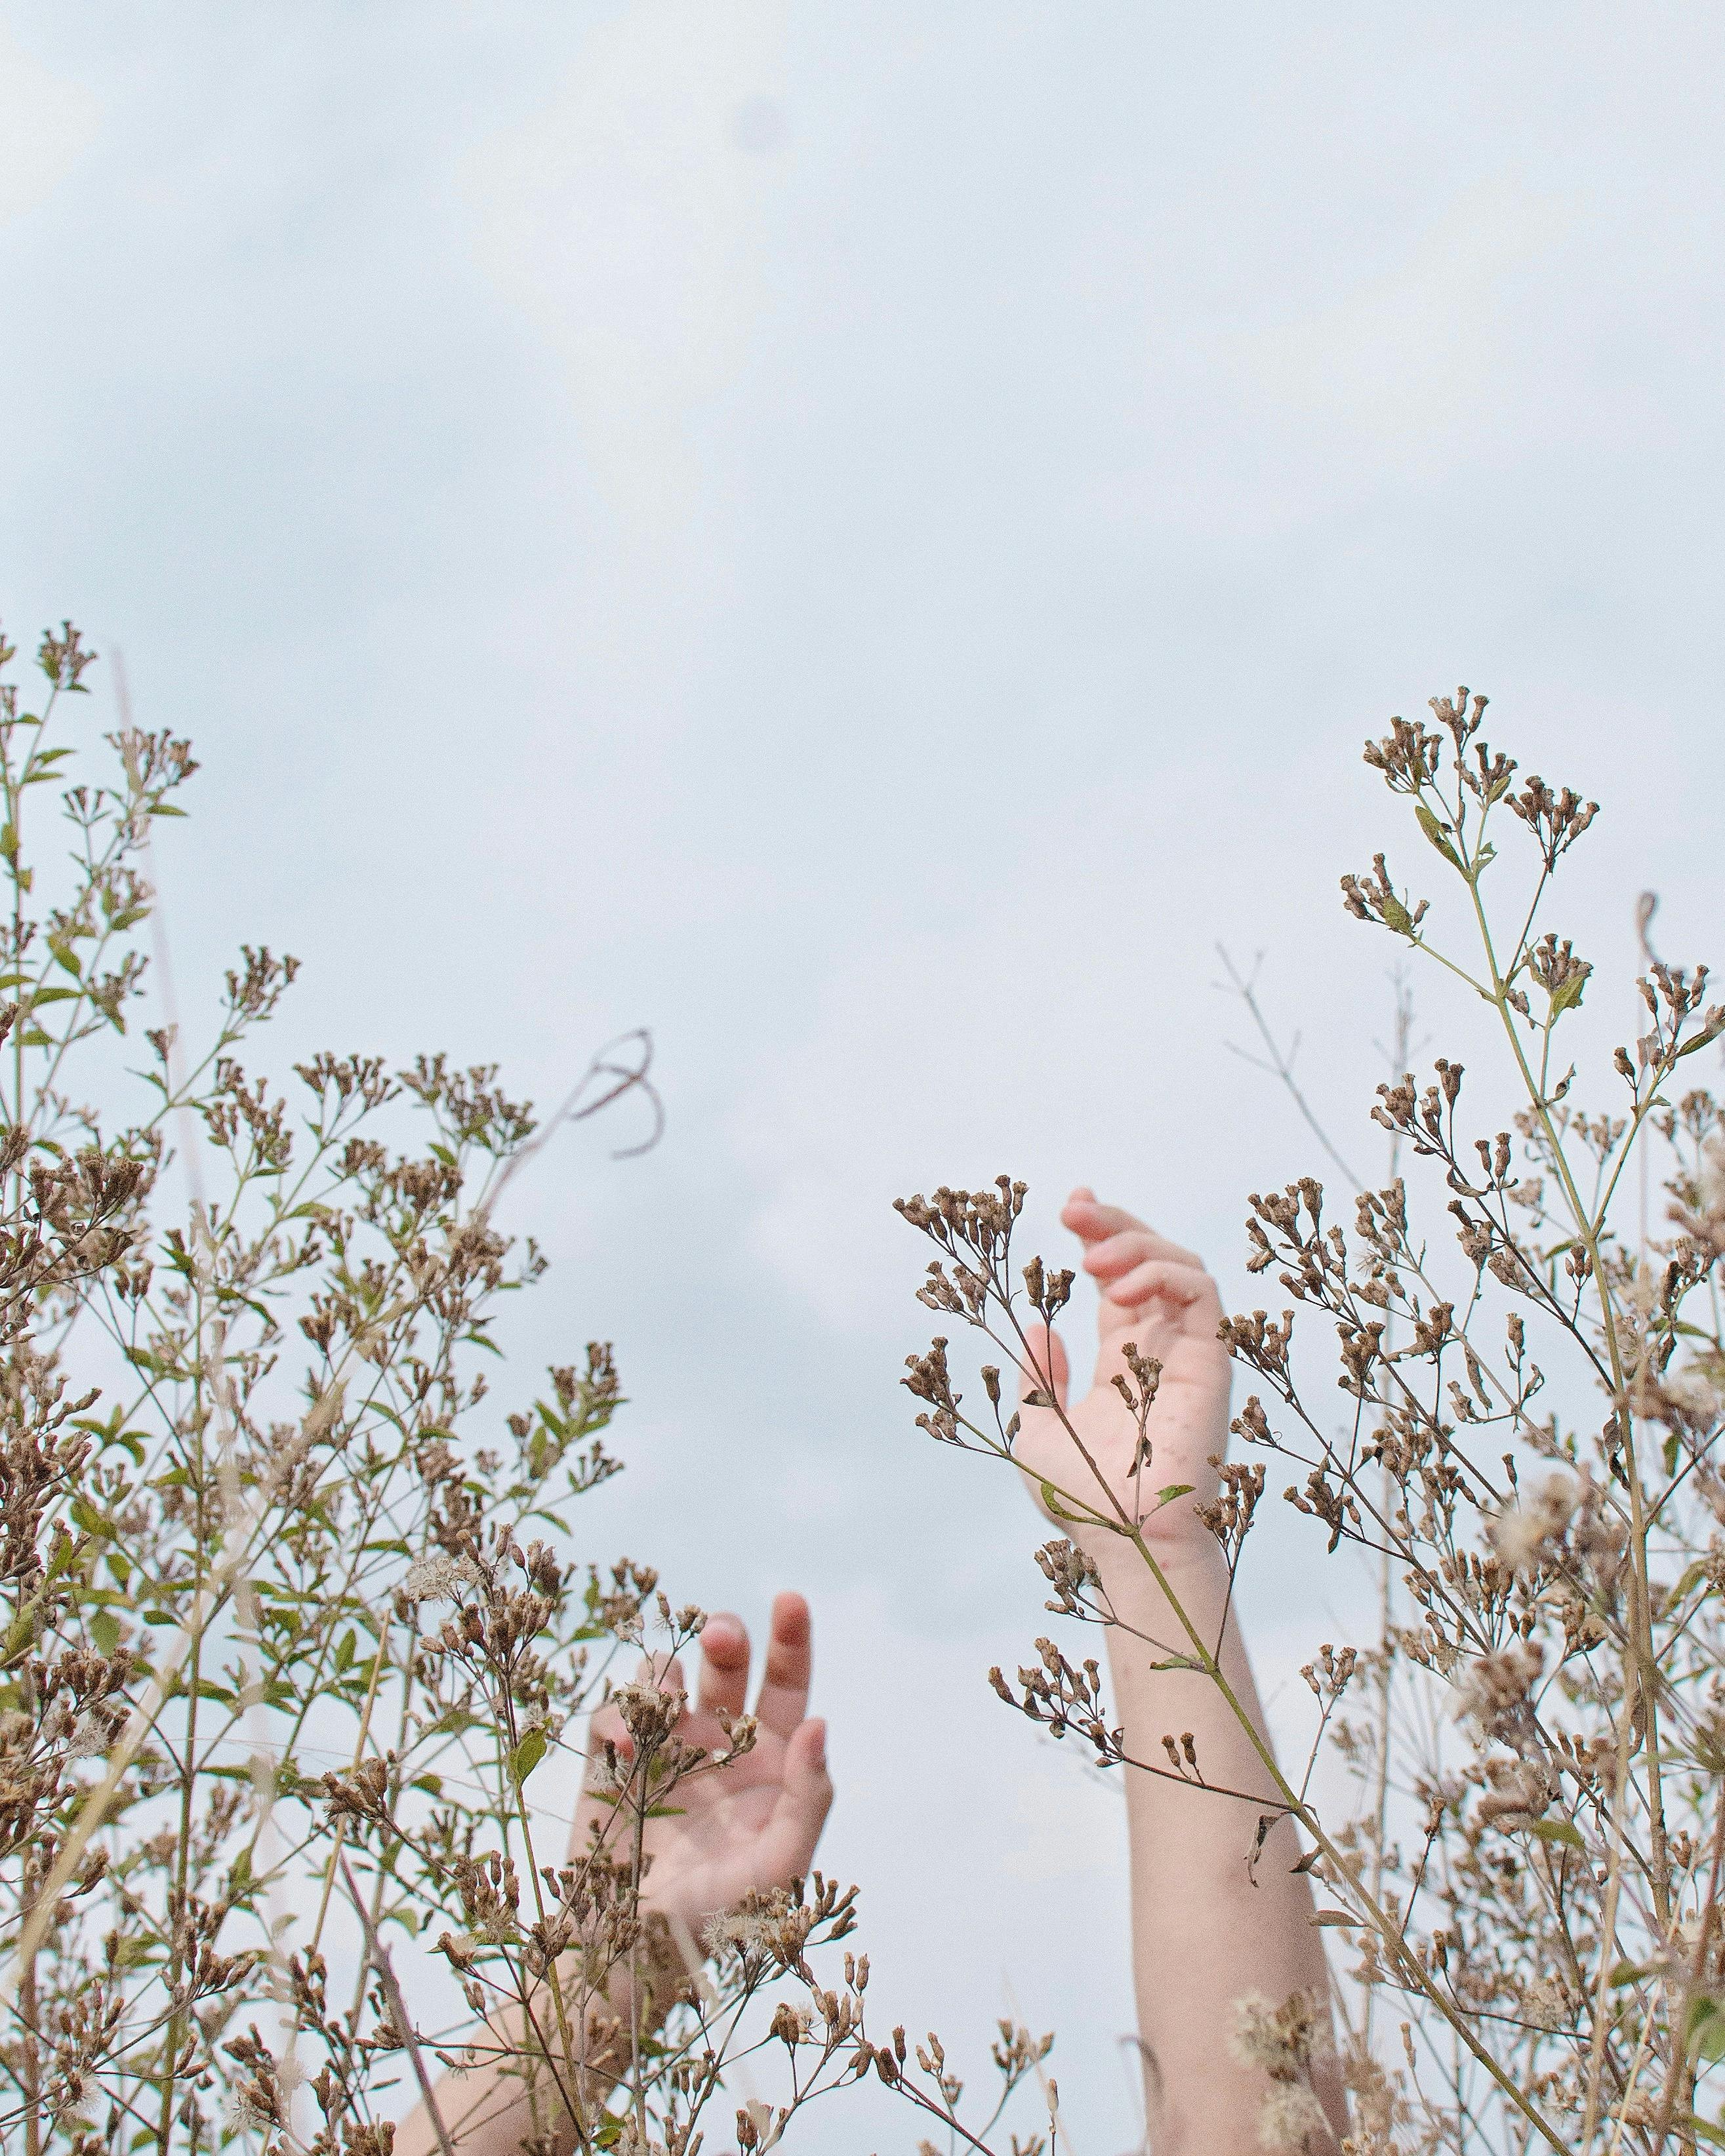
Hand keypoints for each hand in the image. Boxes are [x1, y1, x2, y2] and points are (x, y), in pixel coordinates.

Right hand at [573, 1592, 831, 1927]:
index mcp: (767, 1757)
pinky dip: (619, 1716)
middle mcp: (717, 1740)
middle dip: (726, 1637)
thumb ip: (808, 1800)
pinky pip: (612, 1711)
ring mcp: (663, 1745)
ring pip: (664, 1673)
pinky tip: (627, 1749)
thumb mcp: (781, 1867)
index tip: (791, 1601)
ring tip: (662, 1710)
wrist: (638, 1955)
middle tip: (721, 1635)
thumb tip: (819, 1726)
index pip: (787, 1684)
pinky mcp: (611, 1760)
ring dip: (665, 1675)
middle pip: (726, 1663)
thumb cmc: (723, 1917)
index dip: (791, 1639)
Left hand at [1011, 1190, 1230, 1558]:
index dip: (1101, 1237)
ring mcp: (1189, 1353)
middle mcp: (1161, 1350)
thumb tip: (1041, 1325)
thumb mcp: (1037, 1427)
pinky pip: (1203, 1293)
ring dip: (1137, 1244)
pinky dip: (1164, 1273)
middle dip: (1115, 1224)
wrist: (1124, 1539)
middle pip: (1151, 1261)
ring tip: (1090, 1263)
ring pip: (1183, 1265)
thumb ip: (1038, 1377)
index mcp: (1123, 1362)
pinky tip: (1118, 1290)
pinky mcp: (1212, 1361)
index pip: (1121, 1282)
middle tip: (1074, 1208)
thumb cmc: (1083, 1500)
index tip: (1069, 1207)